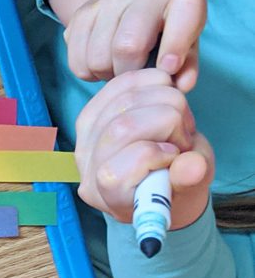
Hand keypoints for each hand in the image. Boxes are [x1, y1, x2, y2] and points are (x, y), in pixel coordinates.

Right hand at [64, 0, 205, 89]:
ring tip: (117, 69)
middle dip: (129, 73)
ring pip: (97, 57)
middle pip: (127, 46)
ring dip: (106, 74)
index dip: (175, 47)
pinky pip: (76, 59)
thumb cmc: (166, 35)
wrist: (131, 11)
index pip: (182, 17)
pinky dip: (87, 73)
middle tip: (134, 76)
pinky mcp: (82, 12)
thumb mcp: (186, 49)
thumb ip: (187, 67)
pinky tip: (101, 65)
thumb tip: (180, 86)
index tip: (168, 69)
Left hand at [74, 68, 213, 228]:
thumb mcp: (191, 188)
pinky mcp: (92, 114)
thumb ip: (190, 179)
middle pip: (124, 127)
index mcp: (107, 196)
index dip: (157, 155)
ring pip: (126, 99)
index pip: (119, 169)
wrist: (161, 178)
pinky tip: (167, 98)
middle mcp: (87, 169)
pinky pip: (121, 83)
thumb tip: (192, 165)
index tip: (175, 158)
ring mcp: (84, 139)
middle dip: (170, 123)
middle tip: (183, 137)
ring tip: (177, 123)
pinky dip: (154, 81)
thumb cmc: (175, 186)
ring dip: (167, 102)